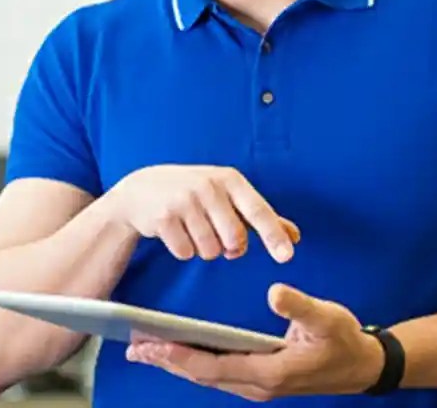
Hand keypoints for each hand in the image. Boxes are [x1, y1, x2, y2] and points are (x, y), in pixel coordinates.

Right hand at [108, 165, 299, 262]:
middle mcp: (208, 187)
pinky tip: (176, 233)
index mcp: (229, 179)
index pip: (257, 211)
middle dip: (229, 246)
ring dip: (205, 249)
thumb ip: (259, 216)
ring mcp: (184, 201)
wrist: (141, 190)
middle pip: (235, 239)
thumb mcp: (226, 195)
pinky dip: (184, 250)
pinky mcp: (163, 218)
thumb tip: (294, 235)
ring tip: (193, 229)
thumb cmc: (193, 193)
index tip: (286, 256)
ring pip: (211, 251)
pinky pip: (186, 253)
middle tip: (216, 233)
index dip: (273, 235)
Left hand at [126, 283, 384, 401]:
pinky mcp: (258, 379)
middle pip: (202, 376)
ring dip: (175, 363)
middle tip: (133, 347)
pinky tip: (177, 352)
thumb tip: (274, 292)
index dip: (181, 356)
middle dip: (166, 361)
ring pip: (207, 377)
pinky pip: (217, 374)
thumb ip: (299, 306)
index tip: (153, 344)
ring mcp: (257, 385)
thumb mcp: (326, 317)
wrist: (363, 366)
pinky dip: (193, 363)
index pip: (214, 367)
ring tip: (144, 350)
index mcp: (270, 372)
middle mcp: (258, 384)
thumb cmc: (344, 341)